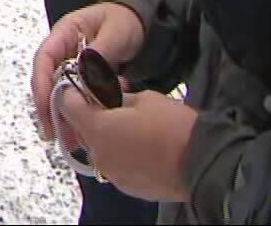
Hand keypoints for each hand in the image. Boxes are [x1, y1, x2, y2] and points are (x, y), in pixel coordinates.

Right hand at [32, 2, 145, 140]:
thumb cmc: (126, 20)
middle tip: (55, 133)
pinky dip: (81, 114)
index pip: (44, 59)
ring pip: (61, 94)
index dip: (41, 83)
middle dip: (50, 108)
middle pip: (47, 81)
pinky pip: (78, 98)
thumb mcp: (115, 32)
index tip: (46, 106)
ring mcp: (72, 67)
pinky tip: (87, 130)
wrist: (144, 24)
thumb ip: (99, 53)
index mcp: (64, 33)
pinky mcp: (84, 80)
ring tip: (72, 139)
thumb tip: (83, 75)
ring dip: (65, 116)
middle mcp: (63, 51)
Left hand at [58, 89, 199, 202]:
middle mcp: (98, 155)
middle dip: (91, 114)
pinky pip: (113, 164)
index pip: (69, 106)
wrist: (202, 162)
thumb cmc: (175, 127)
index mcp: (98, 130)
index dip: (73, 92)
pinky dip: (118, 153)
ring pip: (97, 148)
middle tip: (110, 101)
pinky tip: (138, 144)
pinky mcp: (125, 186)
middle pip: (81, 129)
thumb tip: (107, 96)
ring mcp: (111, 174)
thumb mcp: (144, 99)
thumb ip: (117, 97)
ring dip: (105, 135)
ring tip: (128, 124)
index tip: (81, 85)